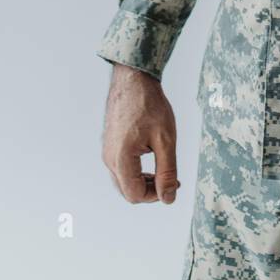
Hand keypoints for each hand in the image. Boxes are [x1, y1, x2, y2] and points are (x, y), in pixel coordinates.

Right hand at [101, 63, 181, 204]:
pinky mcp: (108, 144)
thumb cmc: (150, 106)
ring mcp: (106, 151)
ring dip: (142, 181)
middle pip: (127, 191)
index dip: (155, 196)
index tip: (173, 184)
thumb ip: (167, 172)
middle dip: (150, 191)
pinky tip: (151, 158)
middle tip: (171, 180)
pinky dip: (135, 171)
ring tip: (163, 170)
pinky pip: (120, 167)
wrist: (133, 80)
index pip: (135, 195)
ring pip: (123, 181)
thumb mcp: (166, 140)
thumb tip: (168, 198)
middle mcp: (109, 158)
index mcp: (121, 159)